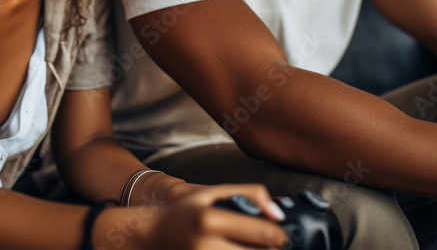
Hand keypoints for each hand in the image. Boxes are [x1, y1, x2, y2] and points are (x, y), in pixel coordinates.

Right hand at [97, 184, 288, 249]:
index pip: (261, 232)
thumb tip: (278, 212)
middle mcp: (206, 245)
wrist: (153, 235)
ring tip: (256, 248)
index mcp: (210, 219)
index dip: (280, 235)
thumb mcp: (213, 192)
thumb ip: (248, 193)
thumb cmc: (185, 211)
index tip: (283, 234)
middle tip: (273, 245)